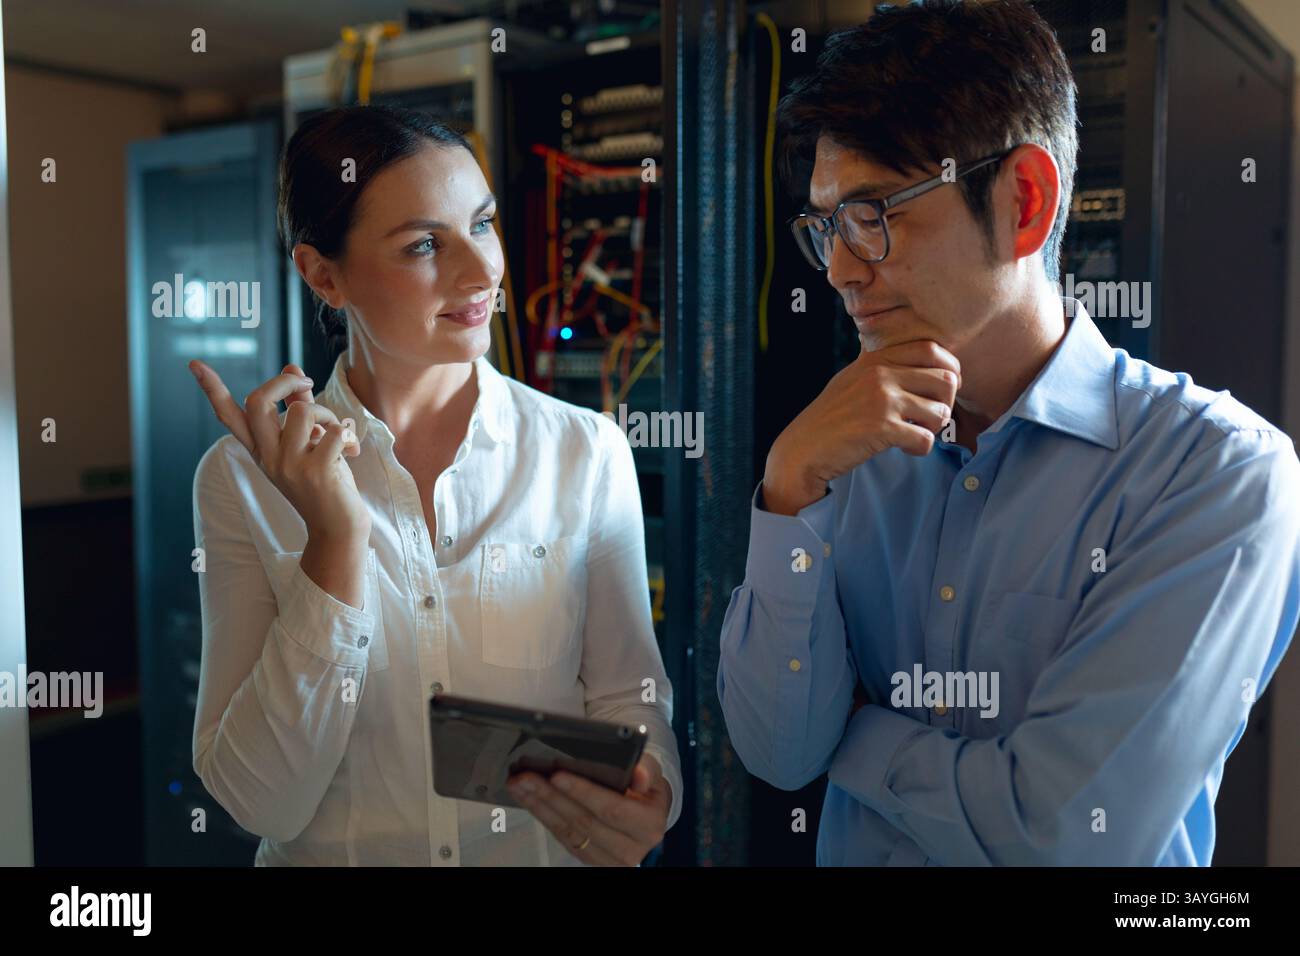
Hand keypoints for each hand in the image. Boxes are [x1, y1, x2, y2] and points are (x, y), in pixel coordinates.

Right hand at [188, 360, 369, 542]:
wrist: (338, 528)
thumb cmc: (324, 482)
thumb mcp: (305, 444)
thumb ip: (298, 406)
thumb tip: (293, 366)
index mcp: (260, 450)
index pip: (229, 416)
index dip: (212, 389)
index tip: (194, 363)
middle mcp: (268, 456)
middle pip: (257, 401)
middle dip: (285, 381)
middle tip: (306, 383)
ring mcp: (289, 465)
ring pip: (302, 411)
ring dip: (327, 413)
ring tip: (337, 433)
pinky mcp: (315, 472)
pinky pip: (333, 431)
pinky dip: (347, 434)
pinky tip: (352, 451)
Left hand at [507, 754, 671, 865]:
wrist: (647, 814)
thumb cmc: (646, 789)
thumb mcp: (653, 772)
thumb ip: (647, 770)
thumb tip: (637, 776)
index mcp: (648, 825)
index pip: (612, 809)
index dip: (583, 793)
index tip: (558, 775)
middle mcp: (630, 847)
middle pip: (583, 822)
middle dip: (550, 797)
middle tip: (526, 777)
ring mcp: (609, 858)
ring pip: (568, 832)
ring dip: (540, 806)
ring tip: (520, 785)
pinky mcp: (591, 859)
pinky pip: (563, 838)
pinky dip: (543, 816)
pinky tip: (529, 800)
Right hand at [762, 339, 960, 514]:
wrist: (804, 447)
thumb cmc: (831, 416)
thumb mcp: (852, 377)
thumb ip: (879, 362)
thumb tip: (912, 351)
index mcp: (876, 358)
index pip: (932, 349)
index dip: (948, 370)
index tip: (939, 391)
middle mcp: (880, 374)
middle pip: (946, 380)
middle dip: (946, 404)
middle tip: (929, 418)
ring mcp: (881, 400)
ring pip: (941, 412)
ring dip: (934, 429)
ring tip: (915, 433)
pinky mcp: (881, 428)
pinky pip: (925, 440)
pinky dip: (920, 449)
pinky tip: (904, 448)